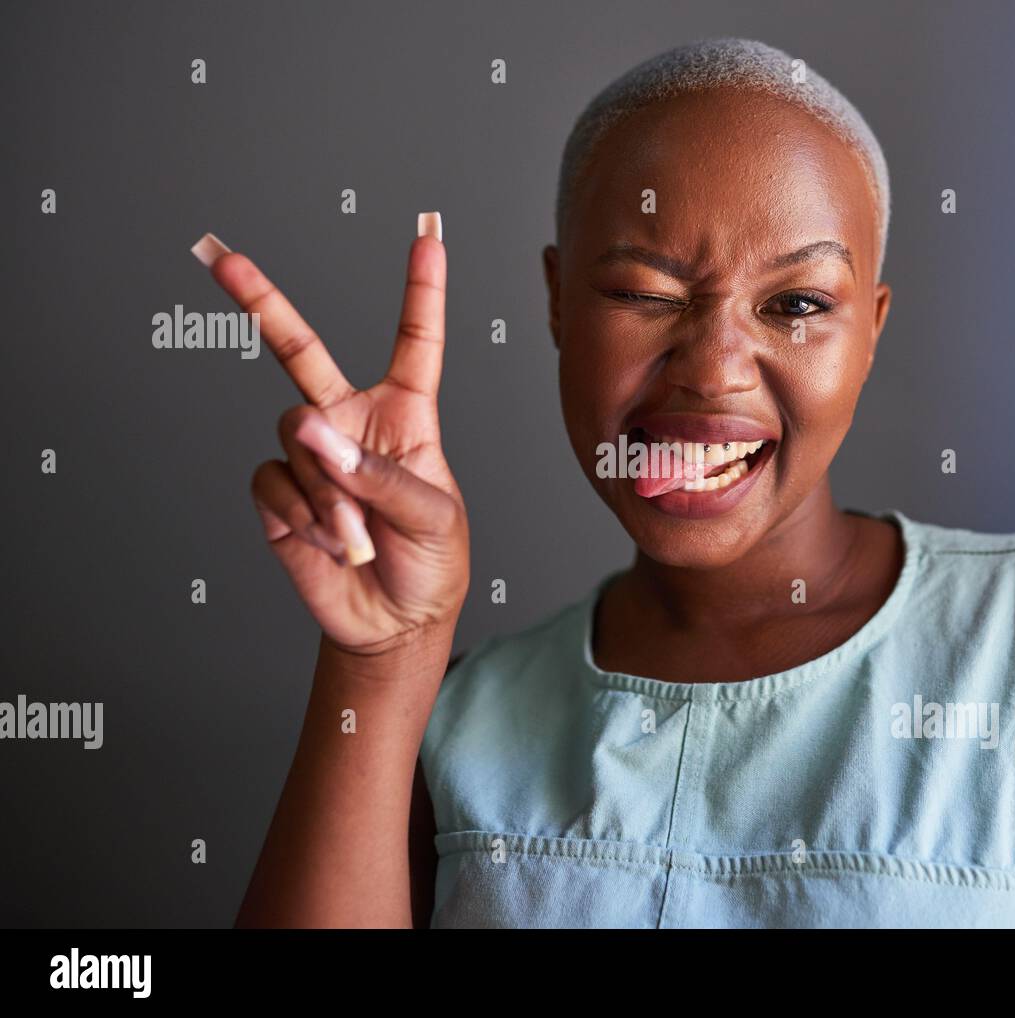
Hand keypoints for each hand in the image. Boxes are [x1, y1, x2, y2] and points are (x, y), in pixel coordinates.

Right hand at [195, 216, 468, 654]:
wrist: (394, 622)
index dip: (422, 290)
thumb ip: (382, 474)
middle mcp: (351, 423)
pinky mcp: (280, 493)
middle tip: (220, 256)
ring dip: (328, 491)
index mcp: (407, 415)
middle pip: (299, 350)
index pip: (415, 342)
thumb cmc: (431, 562)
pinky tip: (330, 542)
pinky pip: (275, 482)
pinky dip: (305, 515)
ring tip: (358, 535)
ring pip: (295, 439)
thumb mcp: (434, 516)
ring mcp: (310, 455)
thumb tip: (315, 433)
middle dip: (259, 301)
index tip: (429, 234)